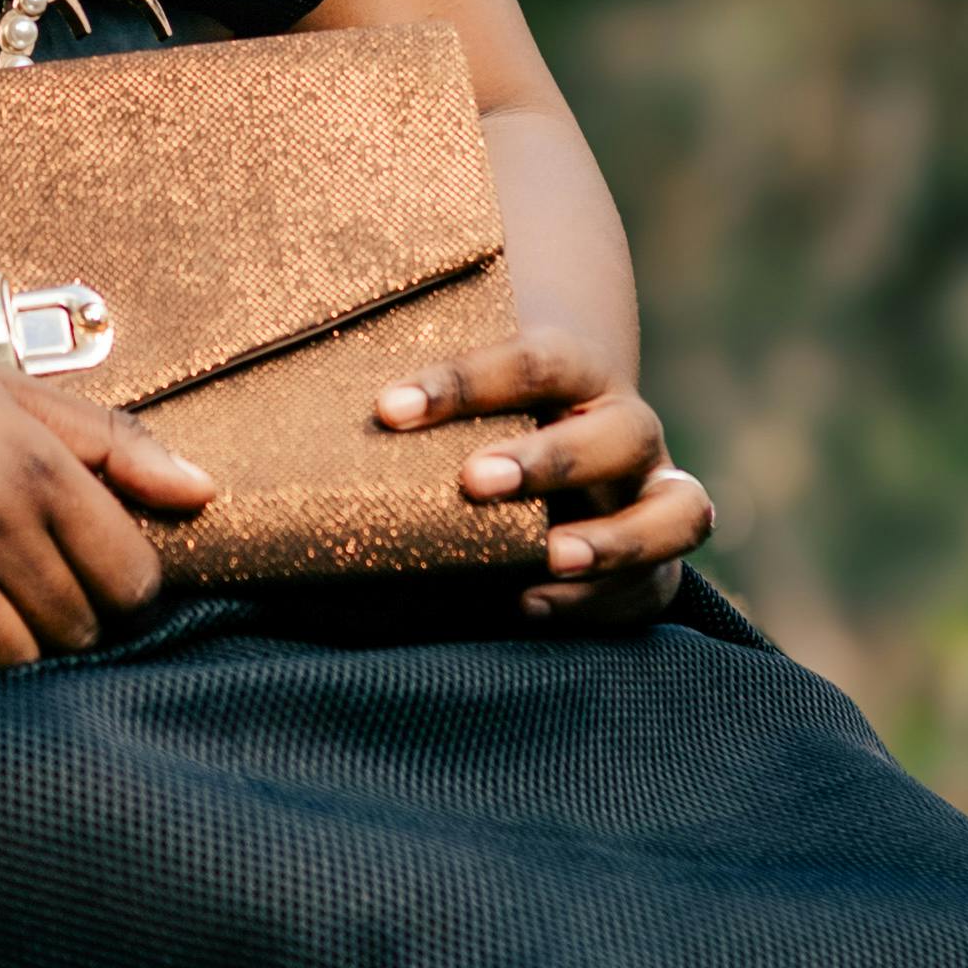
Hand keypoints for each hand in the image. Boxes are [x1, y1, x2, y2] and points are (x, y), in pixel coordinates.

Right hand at [0, 313, 214, 670]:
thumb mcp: (5, 390)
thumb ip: (111, 442)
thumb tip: (205, 492)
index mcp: (34, 465)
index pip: (132, 580)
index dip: (121, 586)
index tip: (89, 571)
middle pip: (75, 630)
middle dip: (63, 615)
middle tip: (21, 580)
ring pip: (11, 663)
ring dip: (3, 642)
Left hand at [371, 340, 714, 627]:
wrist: (568, 487)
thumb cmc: (490, 437)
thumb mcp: (466, 409)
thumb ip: (415, 400)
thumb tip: (293, 375)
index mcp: (579, 377)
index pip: (537, 361)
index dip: (465, 381)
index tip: (388, 408)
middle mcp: (629, 431)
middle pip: (613, 434)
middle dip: (546, 459)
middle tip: (472, 481)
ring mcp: (656, 499)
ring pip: (675, 513)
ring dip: (612, 537)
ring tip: (550, 555)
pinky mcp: (659, 566)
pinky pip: (652, 583)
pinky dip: (597, 600)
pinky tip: (532, 605)